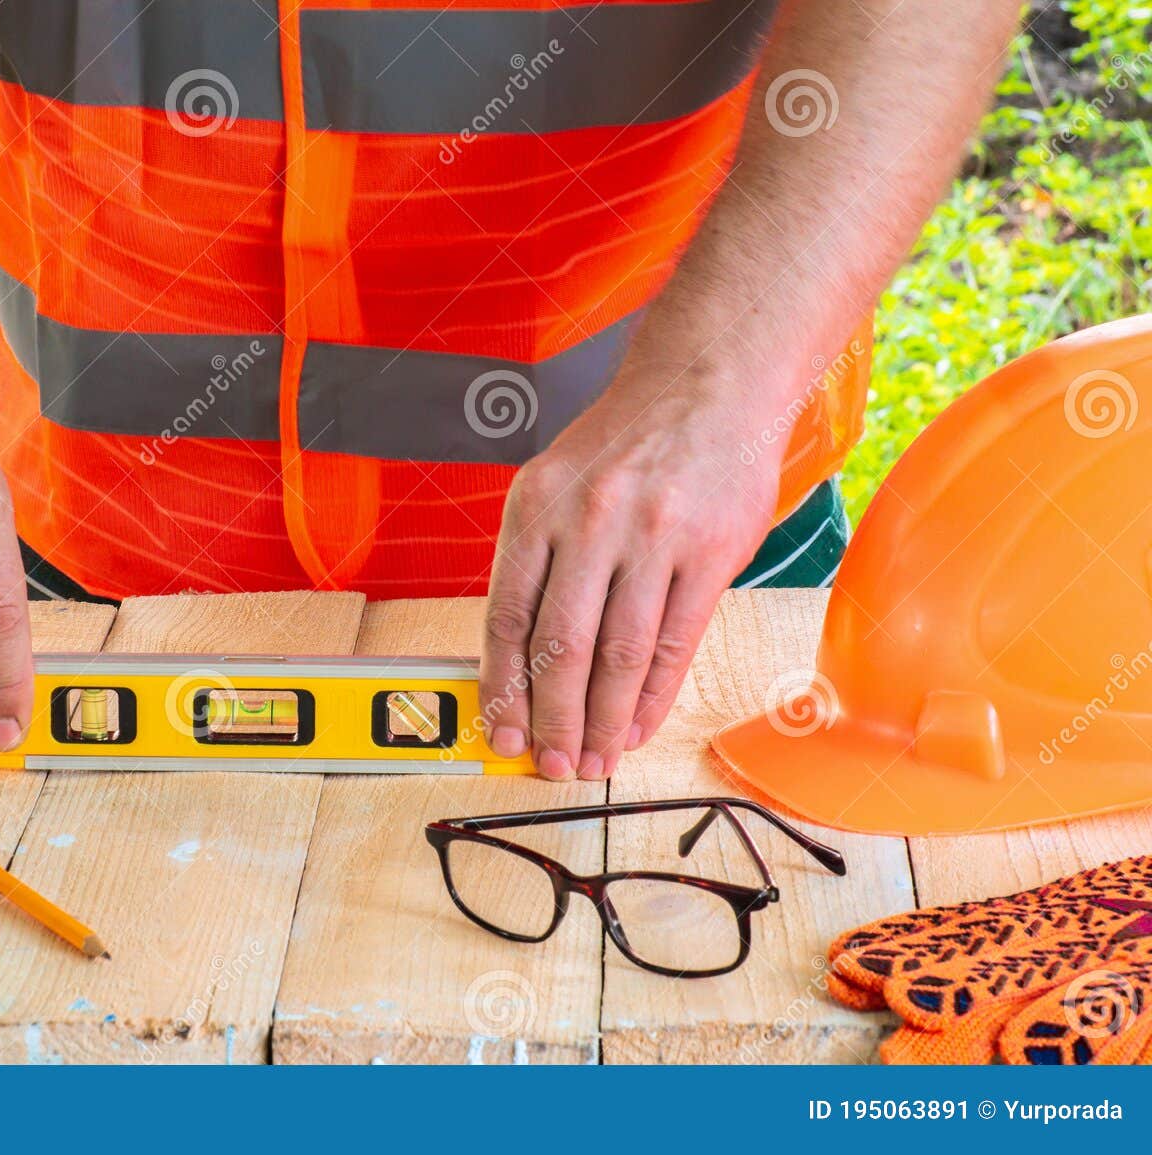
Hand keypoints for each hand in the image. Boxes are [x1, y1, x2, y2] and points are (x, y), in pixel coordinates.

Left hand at [479, 363, 781, 780]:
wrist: (705, 384)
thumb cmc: (625, 443)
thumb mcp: (555, 483)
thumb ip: (538, 561)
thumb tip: (518, 660)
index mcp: (537, 506)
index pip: (508, 616)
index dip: (504, 686)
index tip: (501, 732)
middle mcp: (590, 521)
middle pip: (562, 646)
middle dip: (553, 718)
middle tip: (550, 764)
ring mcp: (654, 537)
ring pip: (620, 654)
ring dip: (605, 719)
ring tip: (596, 759)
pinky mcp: (710, 552)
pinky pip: (677, 641)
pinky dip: (655, 694)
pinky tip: (641, 724)